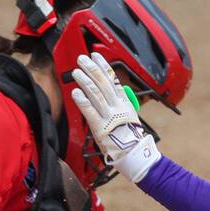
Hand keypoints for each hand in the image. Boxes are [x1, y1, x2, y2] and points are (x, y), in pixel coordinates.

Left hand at [70, 52, 161, 181]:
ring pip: (96, 94)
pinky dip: (83, 101)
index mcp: (124, 102)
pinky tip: (75, 92)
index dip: (103, 66)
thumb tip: (118, 88)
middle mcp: (116, 107)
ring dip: (85, 81)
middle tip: (81, 59)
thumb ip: (123, 101)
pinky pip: (90, 112)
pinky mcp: (100, 128)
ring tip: (76, 72)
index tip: (95, 56)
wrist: (134, 154)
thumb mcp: (130, 115)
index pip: (113, 79)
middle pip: (103, 83)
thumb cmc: (131, 137)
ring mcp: (108, 117)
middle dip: (91, 69)